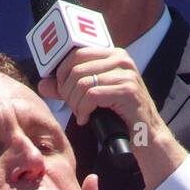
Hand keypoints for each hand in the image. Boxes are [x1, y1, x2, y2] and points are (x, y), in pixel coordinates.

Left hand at [39, 47, 186, 189]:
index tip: (64, 92)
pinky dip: (83, 110)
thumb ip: (68, 88)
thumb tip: (42, 83)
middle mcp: (121, 59)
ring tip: (80, 114)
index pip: (76, 53)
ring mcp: (126, 74)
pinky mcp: (127, 90)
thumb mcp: (92, 98)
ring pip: (81, 82)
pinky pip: (91, 95)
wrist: (147, 136)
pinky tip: (86, 119)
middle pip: (76, 68)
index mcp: (113, 54)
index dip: (62, 74)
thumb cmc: (118, 117)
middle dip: (67, 91)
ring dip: (74, 103)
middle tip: (72, 107)